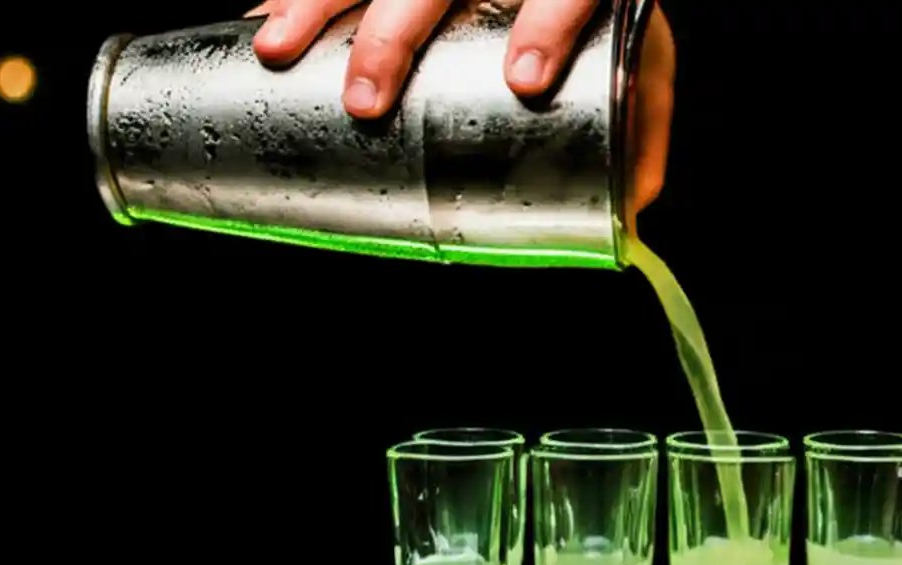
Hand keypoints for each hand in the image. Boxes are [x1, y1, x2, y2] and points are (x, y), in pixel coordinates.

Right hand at [245, 0, 674, 213]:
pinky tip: (260, 22)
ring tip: (277, 52)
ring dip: (318, 3)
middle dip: (396, 36)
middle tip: (366, 102)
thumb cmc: (602, 10)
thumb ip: (641, 120)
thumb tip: (632, 207)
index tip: (524, 81)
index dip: (548, 27)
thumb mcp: (638, 56)